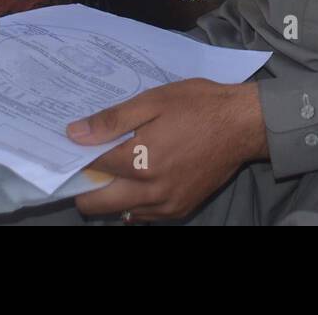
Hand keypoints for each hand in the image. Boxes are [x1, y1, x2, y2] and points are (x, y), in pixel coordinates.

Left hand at [68, 79, 267, 221]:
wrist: (243, 124)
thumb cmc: (198, 105)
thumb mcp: (153, 101)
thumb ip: (112, 120)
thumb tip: (74, 133)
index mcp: (138, 161)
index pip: (89, 169)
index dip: (78, 157)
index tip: (78, 146)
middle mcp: (149, 191)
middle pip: (96, 204)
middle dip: (87, 186)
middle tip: (96, 161)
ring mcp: (166, 205)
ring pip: (119, 213)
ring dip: (112, 195)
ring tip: (123, 167)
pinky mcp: (180, 209)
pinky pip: (144, 216)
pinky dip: (136, 201)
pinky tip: (145, 177)